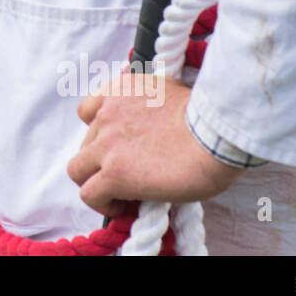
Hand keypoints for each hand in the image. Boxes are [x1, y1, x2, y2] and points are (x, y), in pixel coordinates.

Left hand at [67, 73, 244, 218]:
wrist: (217, 135)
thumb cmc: (210, 119)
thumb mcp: (174, 92)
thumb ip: (152, 105)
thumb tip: (156, 127)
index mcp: (122, 90)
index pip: (88, 111)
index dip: (100, 133)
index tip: (120, 148)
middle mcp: (107, 112)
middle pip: (86, 144)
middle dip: (103, 161)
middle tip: (129, 175)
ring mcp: (107, 143)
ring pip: (77, 169)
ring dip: (96, 182)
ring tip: (121, 194)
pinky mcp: (114, 173)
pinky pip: (89, 193)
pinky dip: (102, 204)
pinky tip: (123, 206)